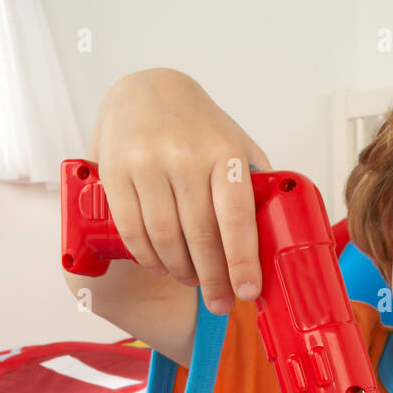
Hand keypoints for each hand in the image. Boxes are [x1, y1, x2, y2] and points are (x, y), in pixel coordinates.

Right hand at [91, 68, 271, 311]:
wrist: (145, 90)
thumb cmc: (198, 127)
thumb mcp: (234, 144)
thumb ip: (255, 186)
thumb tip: (277, 237)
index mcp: (222, 151)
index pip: (235, 216)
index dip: (242, 260)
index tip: (247, 291)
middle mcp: (183, 156)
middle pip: (200, 237)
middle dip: (213, 280)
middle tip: (221, 303)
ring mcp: (145, 163)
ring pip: (164, 239)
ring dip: (181, 271)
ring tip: (193, 282)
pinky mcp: (115, 172)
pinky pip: (132, 230)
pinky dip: (149, 257)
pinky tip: (162, 266)